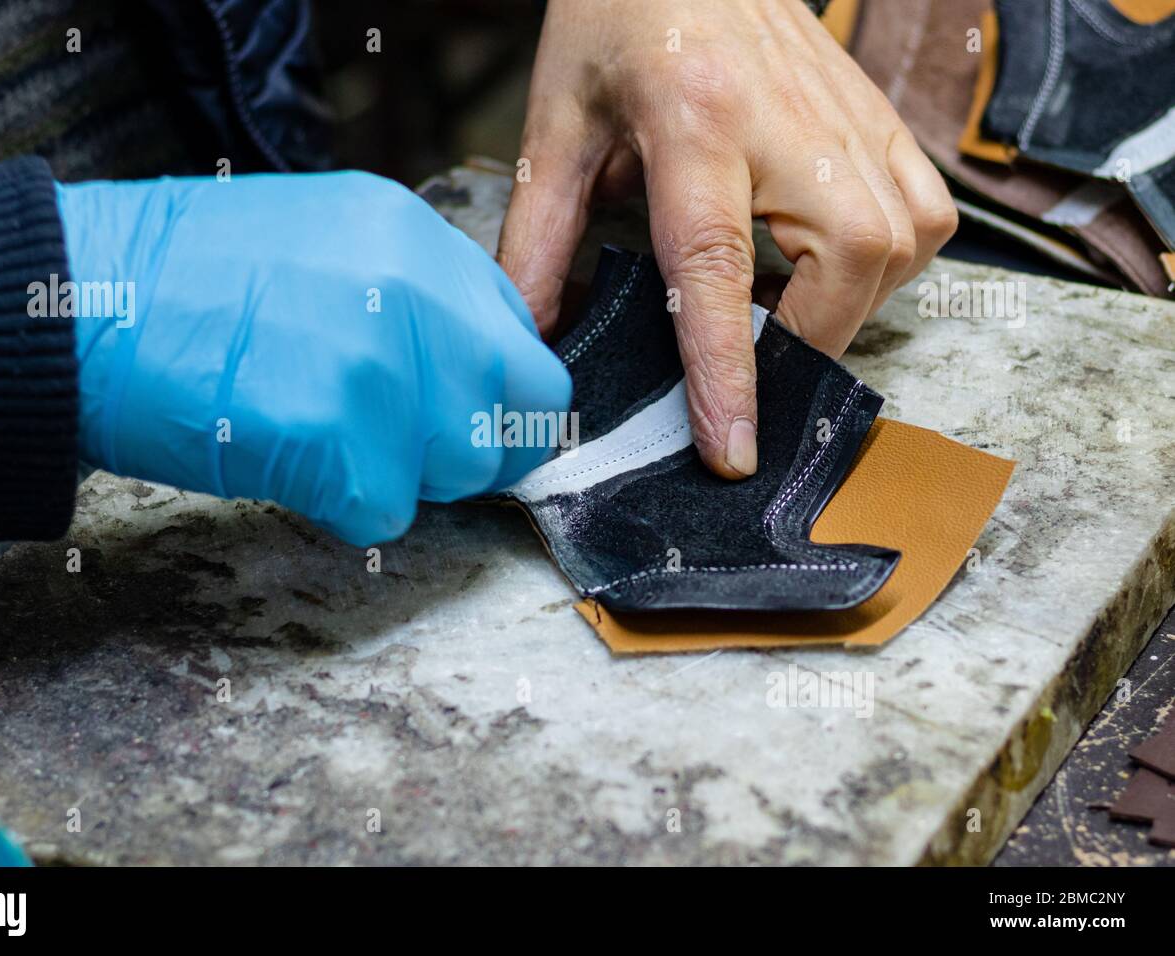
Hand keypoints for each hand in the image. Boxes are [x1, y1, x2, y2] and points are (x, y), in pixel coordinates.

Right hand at [57, 171, 570, 545]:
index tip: (458, 413)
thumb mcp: (323, 238)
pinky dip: (342, 506)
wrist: (78, 304)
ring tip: (322, 439)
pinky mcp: (340, 443)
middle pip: (523, 410)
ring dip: (404, 474)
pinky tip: (285, 461)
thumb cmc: (181, 280)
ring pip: (461, 468)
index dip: (493, 392)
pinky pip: (386, 511)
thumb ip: (412, 295)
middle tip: (399, 444)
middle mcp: (417, 296)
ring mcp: (382, 369)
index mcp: (416, 239)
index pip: (522, 342)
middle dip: (474, 442)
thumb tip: (466, 365)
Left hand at [498, 0, 956, 477]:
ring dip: (848, 303)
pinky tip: (830, 261)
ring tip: (786, 309)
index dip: (726, 370)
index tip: (732, 449)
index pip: (716, 268)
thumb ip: (540, 240)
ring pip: (902, 245)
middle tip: (755, 362)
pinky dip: (889, 262)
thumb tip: (534, 338)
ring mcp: (848, 111)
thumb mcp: (555, 130)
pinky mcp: (880, 111)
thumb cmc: (615, 22)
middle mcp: (787, 118)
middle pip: (845, 262)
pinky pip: (926, 214)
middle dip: (807, 339)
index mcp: (692, 121)